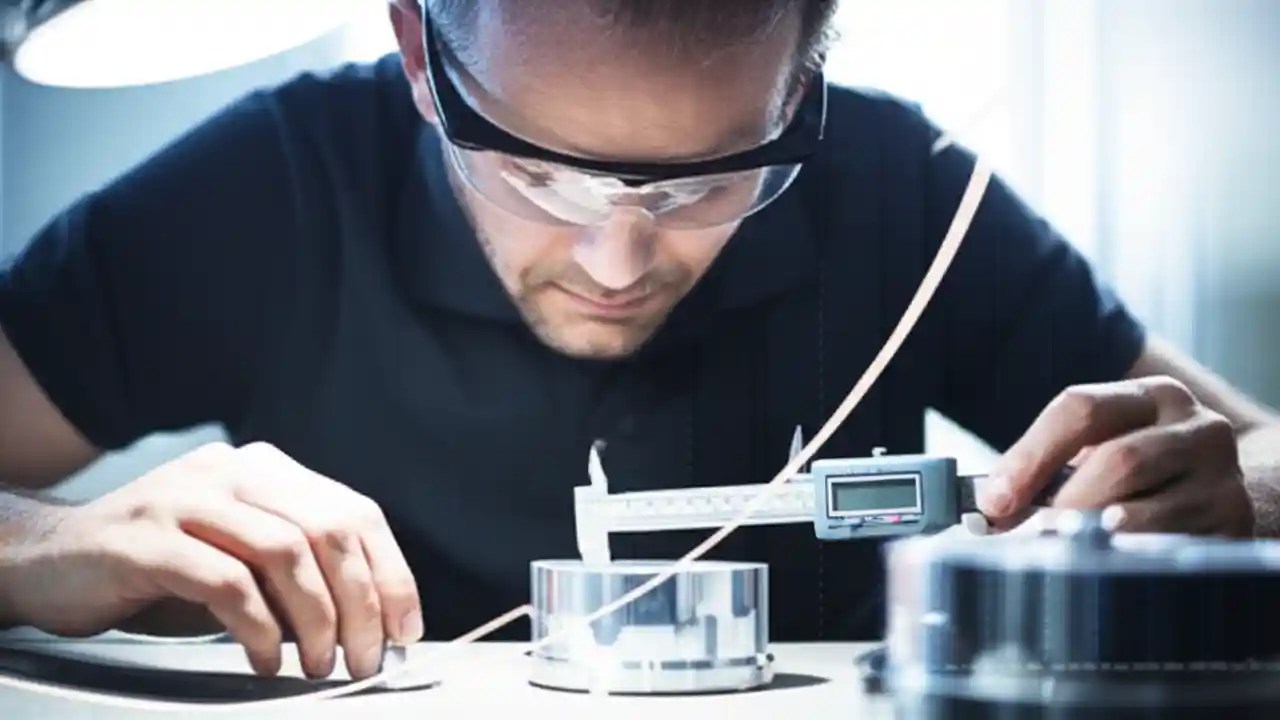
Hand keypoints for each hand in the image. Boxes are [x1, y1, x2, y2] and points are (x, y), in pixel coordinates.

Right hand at [1, 442, 421, 678]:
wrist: (49, 561)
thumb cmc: (157, 567)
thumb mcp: (240, 558)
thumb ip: (297, 572)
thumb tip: (373, 621)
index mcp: (265, 470)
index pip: (354, 512)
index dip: (390, 572)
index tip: (406, 627)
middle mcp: (231, 471)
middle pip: (328, 531)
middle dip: (361, 603)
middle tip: (367, 658)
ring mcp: (187, 499)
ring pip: (286, 552)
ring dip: (316, 620)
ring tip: (320, 665)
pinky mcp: (147, 540)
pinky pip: (227, 583)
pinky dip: (258, 629)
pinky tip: (262, 661)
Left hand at [978, 375, 1254, 536]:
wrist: (1217, 491)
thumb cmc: (1140, 469)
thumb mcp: (1100, 447)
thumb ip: (1048, 466)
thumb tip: (993, 507)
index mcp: (1150, 397)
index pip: (1081, 410)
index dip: (1030, 457)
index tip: (994, 502)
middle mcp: (1196, 427)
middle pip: (1120, 460)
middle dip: (1063, 504)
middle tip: (1027, 536)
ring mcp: (1221, 478)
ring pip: (1145, 511)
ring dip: (1092, 538)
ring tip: (1062, 552)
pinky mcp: (1233, 525)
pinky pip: (1168, 549)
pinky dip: (1125, 561)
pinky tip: (1103, 567)